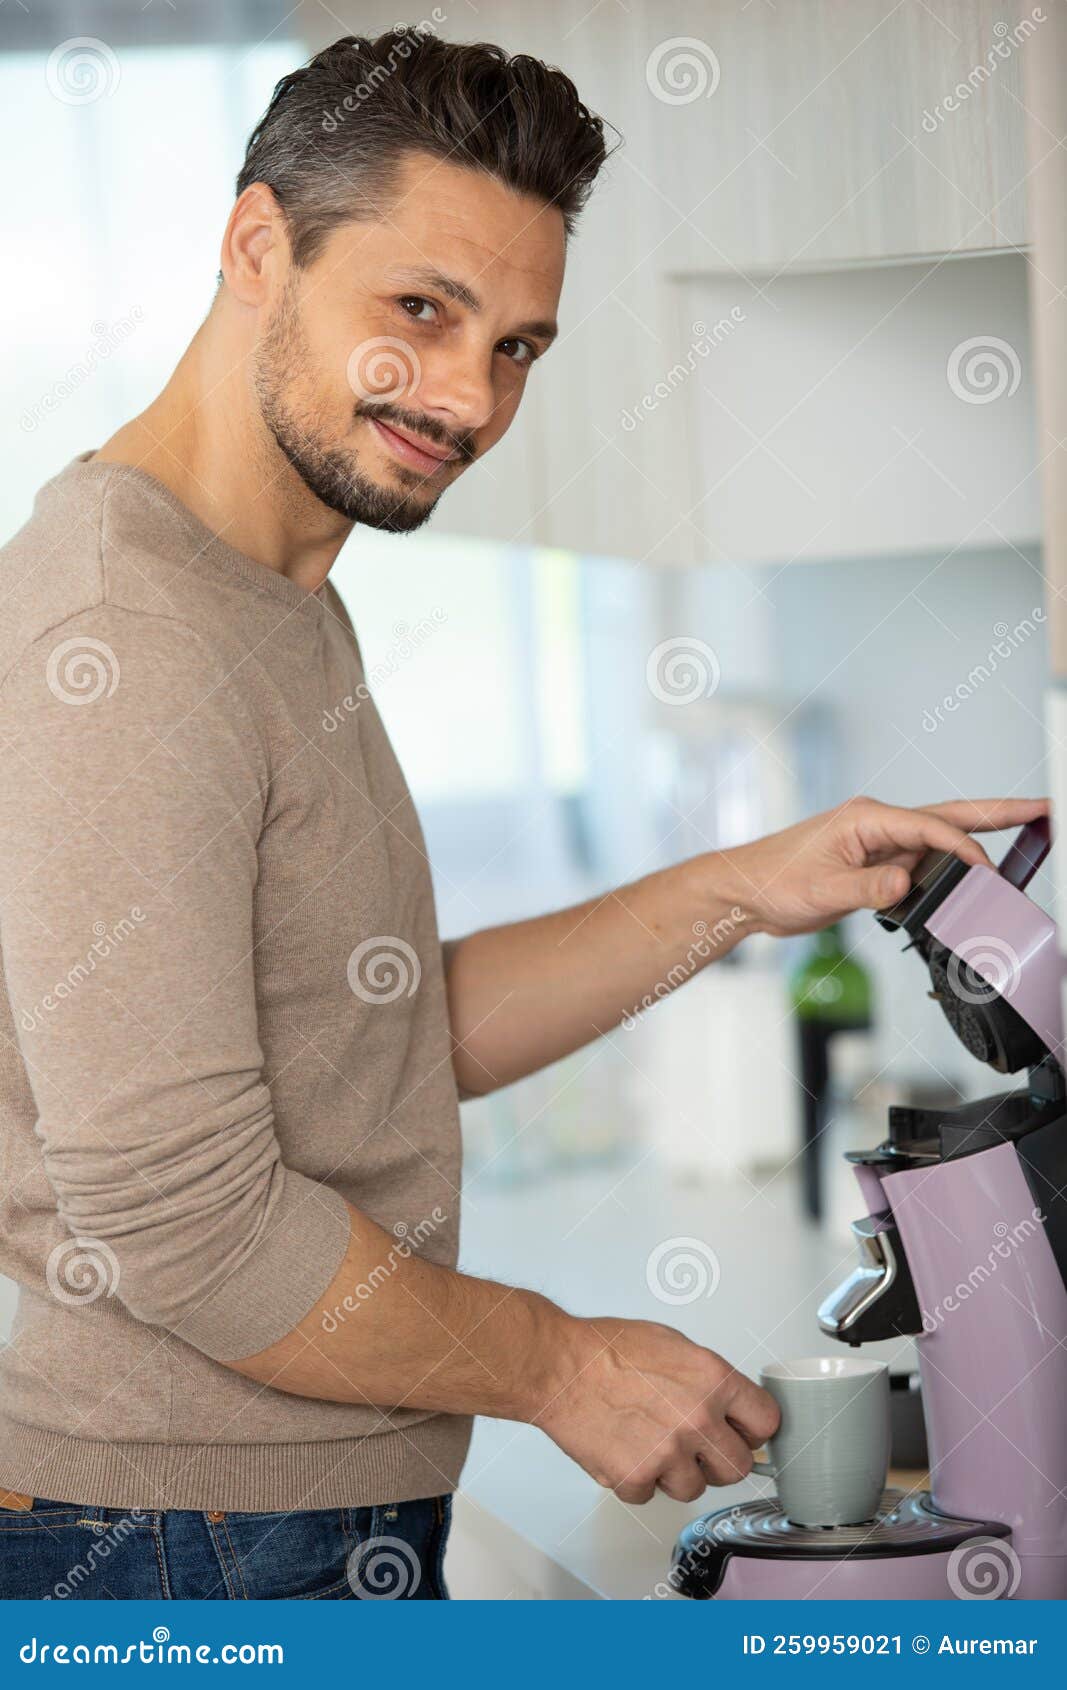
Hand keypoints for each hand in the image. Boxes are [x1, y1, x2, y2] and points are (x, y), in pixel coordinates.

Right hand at [534, 1317, 779, 1503]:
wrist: (559, 1366)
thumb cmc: (608, 1349)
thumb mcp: (674, 1344)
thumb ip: (710, 1378)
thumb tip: (732, 1404)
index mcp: (713, 1380)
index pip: (767, 1422)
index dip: (753, 1428)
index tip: (743, 1432)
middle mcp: (697, 1418)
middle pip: (739, 1466)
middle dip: (719, 1457)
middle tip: (697, 1444)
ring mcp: (667, 1453)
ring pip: (695, 1488)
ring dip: (677, 1472)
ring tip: (651, 1443)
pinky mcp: (636, 1477)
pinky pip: (652, 1495)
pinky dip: (639, 1479)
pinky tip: (626, 1449)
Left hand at [723, 795, 1050, 937]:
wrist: (747, 892)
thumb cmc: (773, 879)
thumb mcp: (822, 889)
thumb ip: (868, 888)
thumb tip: (906, 883)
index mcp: (867, 818)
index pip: (932, 828)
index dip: (965, 850)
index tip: (989, 873)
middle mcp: (879, 825)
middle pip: (950, 817)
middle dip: (998, 814)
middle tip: (1043, 810)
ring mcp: (879, 844)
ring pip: (940, 842)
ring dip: (978, 845)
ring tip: (1023, 837)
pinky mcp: (876, 866)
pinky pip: (923, 866)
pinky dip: (949, 872)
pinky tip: (970, 881)